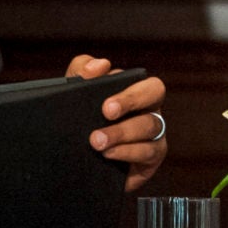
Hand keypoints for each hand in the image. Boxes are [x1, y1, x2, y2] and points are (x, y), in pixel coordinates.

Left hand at [69, 55, 168, 191]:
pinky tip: (109, 154)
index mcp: (131, 88)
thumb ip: (80, 72)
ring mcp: (154, 132)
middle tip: (107, 111)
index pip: (138, 77)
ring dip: (122, 132)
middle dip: (131, 100)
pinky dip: (128, 152)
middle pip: (155, 92)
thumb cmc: (80, 122)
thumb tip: (100, 65)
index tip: (105, 102)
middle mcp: (148, 106)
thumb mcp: (72, 96)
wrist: (72, 162)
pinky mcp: (152, 157)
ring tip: (97, 141)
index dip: (126, 86)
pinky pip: (149, 151)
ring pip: (150, 125)